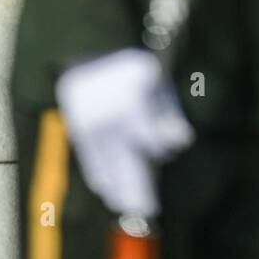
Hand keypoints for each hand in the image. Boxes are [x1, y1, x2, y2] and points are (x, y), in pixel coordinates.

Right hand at [55, 48, 193, 216]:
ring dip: (119, 190)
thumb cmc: (131, 67)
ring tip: (130, 203)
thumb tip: (181, 140)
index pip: (152, 144)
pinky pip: (90, 163)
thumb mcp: (157, 81)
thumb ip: (168, 113)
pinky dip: (101, 177)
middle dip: (138, 191)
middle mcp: (107, 121)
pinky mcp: (77, 132)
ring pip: (104, 172)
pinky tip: (111, 188)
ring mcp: (88, 129)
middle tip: (150, 209)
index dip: (163, 146)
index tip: (173, 144)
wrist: (90, 49)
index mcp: (131, 105)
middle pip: (125, 167)